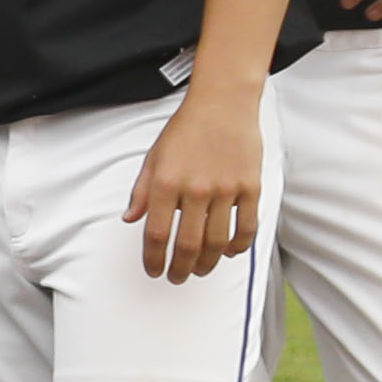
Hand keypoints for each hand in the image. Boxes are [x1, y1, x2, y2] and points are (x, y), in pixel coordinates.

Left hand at [126, 87, 265, 279]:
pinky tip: (230, 253)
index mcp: (166, 183)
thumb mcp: (153, 158)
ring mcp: (225, 190)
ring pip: (217, 243)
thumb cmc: (186, 130)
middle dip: (179, 269)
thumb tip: (131, 219)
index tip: (154, 270)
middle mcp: (195, 189)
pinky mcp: (250, 187)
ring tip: (199, 270)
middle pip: (187, 245)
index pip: (157, 235)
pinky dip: (238, 246)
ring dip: (207, 263)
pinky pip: (246, 227)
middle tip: (177, 277)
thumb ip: (142, 191)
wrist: (223, 104)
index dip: (154, 259)